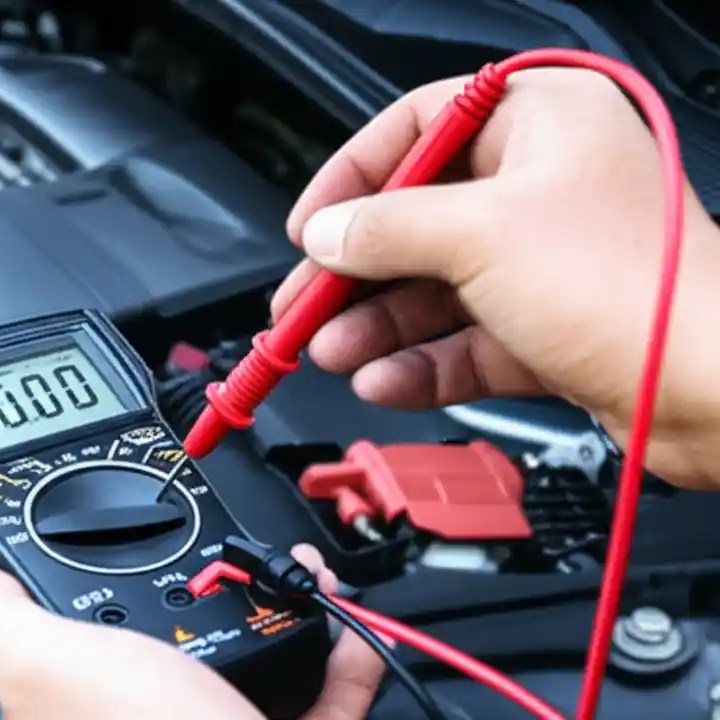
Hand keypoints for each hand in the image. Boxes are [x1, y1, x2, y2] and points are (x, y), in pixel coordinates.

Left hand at [0, 546, 384, 719]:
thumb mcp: (47, 667)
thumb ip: (0, 626)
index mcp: (86, 706)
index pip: (81, 647)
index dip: (104, 591)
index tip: (141, 545)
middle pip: (182, 641)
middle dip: (216, 587)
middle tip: (241, 553)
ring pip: (255, 662)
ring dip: (287, 608)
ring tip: (301, 575)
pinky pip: (322, 697)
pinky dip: (341, 660)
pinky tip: (346, 629)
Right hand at [271, 69, 719, 487]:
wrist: (714, 391)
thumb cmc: (631, 287)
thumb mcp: (476, 236)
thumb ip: (384, 229)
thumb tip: (329, 233)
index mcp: (541, 122)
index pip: (419, 127)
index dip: (354, 175)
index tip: (311, 222)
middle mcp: (544, 183)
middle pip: (417, 219)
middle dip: (355, 272)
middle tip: (303, 303)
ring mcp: (547, 258)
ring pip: (436, 287)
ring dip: (377, 325)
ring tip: (332, 352)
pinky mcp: (551, 325)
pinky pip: (466, 339)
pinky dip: (421, 363)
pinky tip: (383, 381)